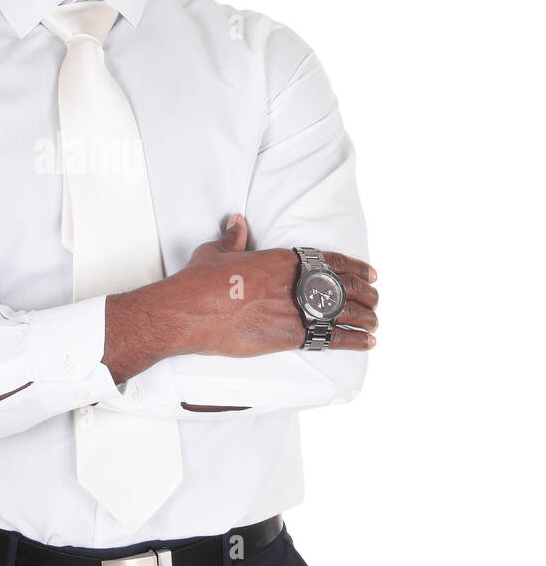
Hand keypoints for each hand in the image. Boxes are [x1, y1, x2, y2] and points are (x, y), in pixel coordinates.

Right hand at [170, 213, 377, 355]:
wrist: (190, 310)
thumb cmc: (200, 281)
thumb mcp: (218, 252)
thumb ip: (234, 238)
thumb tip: (236, 222)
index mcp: (282, 259)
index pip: (330, 261)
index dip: (354, 267)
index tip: (370, 272)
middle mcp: (295, 282)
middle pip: (344, 286)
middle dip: (364, 293)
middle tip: (375, 299)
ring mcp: (295, 309)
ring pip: (344, 312)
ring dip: (364, 317)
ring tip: (375, 322)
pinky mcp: (290, 335)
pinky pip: (332, 337)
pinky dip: (354, 340)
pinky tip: (368, 342)